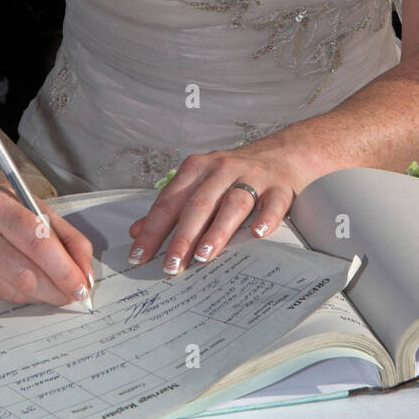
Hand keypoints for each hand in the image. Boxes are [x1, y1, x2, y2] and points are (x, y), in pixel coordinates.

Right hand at [0, 166, 93, 305]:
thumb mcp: (33, 204)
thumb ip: (65, 235)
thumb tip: (84, 272)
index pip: (35, 242)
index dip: (63, 268)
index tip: (82, 284)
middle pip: (24, 273)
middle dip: (56, 288)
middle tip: (75, 292)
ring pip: (13, 290)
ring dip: (42, 294)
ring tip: (55, 288)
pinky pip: (0, 295)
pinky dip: (22, 294)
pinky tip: (30, 284)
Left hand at [126, 140, 301, 275]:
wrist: (282, 153)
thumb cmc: (234, 175)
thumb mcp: (199, 183)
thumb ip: (170, 207)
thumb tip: (137, 231)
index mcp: (197, 168)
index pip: (169, 201)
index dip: (153, 229)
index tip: (139, 256)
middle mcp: (222, 169)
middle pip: (199, 203)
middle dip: (183, 236)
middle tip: (171, 266)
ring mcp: (252, 177)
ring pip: (232, 203)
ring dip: (218, 230)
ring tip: (204, 255)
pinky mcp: (279, 188)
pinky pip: (272, 203)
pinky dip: (265, 218)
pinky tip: (257, 234)